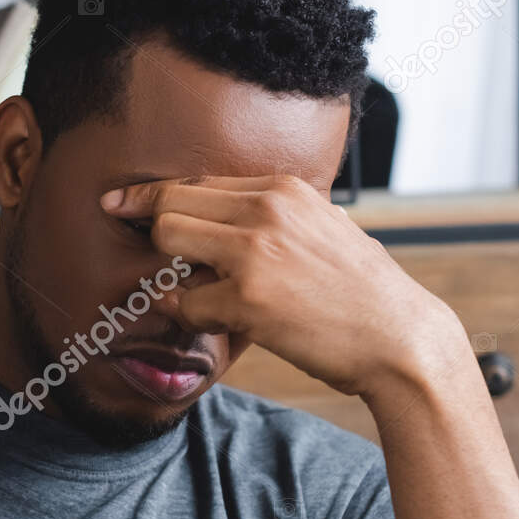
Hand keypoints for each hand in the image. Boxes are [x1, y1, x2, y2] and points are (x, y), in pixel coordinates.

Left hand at [100, 174, 466, 399]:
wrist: (399, 338)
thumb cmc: (360, 294)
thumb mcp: (322, 231)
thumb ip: (273, 221)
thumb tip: (220, 228)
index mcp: (284, 189)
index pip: (197, 181)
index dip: (152, 194)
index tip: (120, 202)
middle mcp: (267, 209)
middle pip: (171, 202)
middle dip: (149, 227)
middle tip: (146, 251)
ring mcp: (255, 251)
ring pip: (168, 240)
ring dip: (172, 271)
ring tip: (202, 294)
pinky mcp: (248, 297)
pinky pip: (184, 302)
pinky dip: (189, 315)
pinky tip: (217, 323)